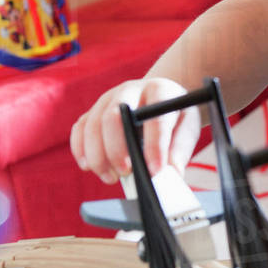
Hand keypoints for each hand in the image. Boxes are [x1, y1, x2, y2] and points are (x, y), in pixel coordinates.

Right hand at [70, 78, 200, 185]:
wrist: (158, 98)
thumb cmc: (174, 116)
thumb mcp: (187, 127)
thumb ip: (180, 149)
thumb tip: (171, 173)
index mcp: (160, 91)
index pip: (155, 118)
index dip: (155, 146)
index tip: (154, 171)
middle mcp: (131, 90)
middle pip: (115, 116)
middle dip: (117, 149)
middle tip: (126, 172)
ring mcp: (108, 98)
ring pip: (93, 124)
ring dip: (98, 156)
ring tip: (111, 177)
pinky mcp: (93, 110)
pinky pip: (80, 129)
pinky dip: (80, 150)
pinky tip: (89, 167)